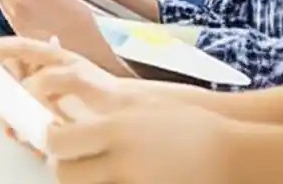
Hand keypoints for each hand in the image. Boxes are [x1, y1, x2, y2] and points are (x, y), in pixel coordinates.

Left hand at [45, 98, 235, 183]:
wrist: (230, 153)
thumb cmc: (188, 125)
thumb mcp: (142, 106)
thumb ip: (106, 113)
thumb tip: (73, 115)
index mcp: (116, 127)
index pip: (59, 140)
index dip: (51, 142)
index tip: (55, 137)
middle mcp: (120, 158)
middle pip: (64, 174)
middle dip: (62, 169)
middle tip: (68, 163)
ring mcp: (133, 182)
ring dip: (81, 181)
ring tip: (92, 172)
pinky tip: (115, 180)